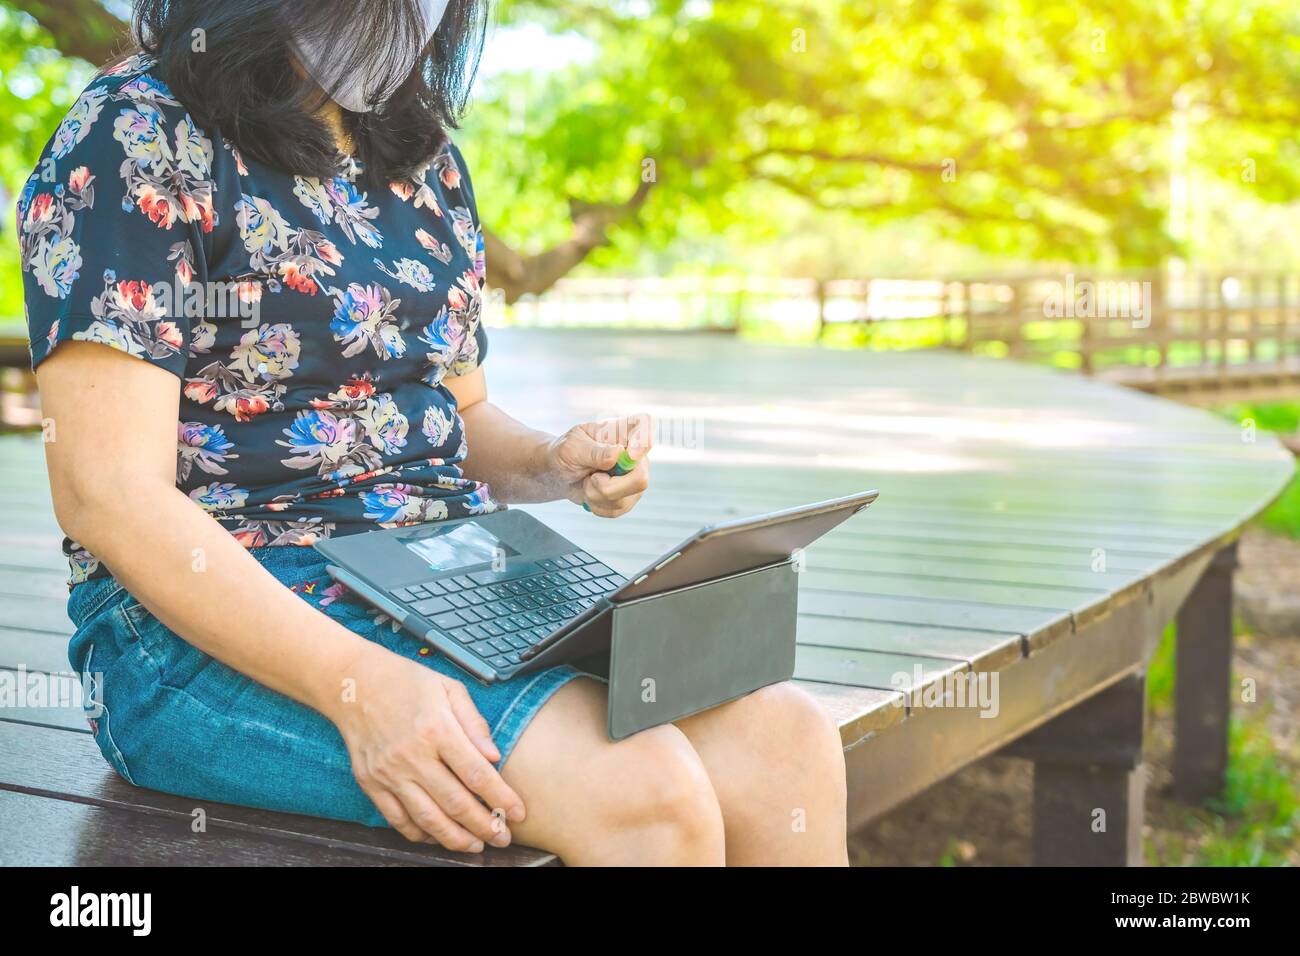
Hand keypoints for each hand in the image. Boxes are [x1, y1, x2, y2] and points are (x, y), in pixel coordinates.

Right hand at [329, 645, 525, 850]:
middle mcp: (412, 755)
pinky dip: (419, 834)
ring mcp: (389, 773)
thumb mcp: (449, 688)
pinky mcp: (371, 783)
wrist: (353, 684)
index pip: (476, 773)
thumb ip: (474, 722)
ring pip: (428, 819)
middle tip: (503, 838)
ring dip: (455, 839)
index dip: (501, 798)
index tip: (519, 813)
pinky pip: (397, 819)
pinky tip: (437, 837)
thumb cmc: (407, 682)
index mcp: (437, 729)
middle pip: (455, 803)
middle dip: (485, 826)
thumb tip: (495, 756)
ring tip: (476, 845)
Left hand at [545, 413, 652, 516]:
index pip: (646, 427)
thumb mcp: (572, 447)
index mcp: (624, 431)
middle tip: (591, 479)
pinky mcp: (628, 498)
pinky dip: (596, 505)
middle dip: (609, 487)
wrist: (560, 472)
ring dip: (596, 495)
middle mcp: (637, 455)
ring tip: (587, 482)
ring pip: (625, 499)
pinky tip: (590, 493)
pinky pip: (616, 510)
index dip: (643, 442)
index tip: (630, 454)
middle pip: (640, 478)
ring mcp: (635, 478)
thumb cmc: (567, 452)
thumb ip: (595, 451)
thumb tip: (618, 453)